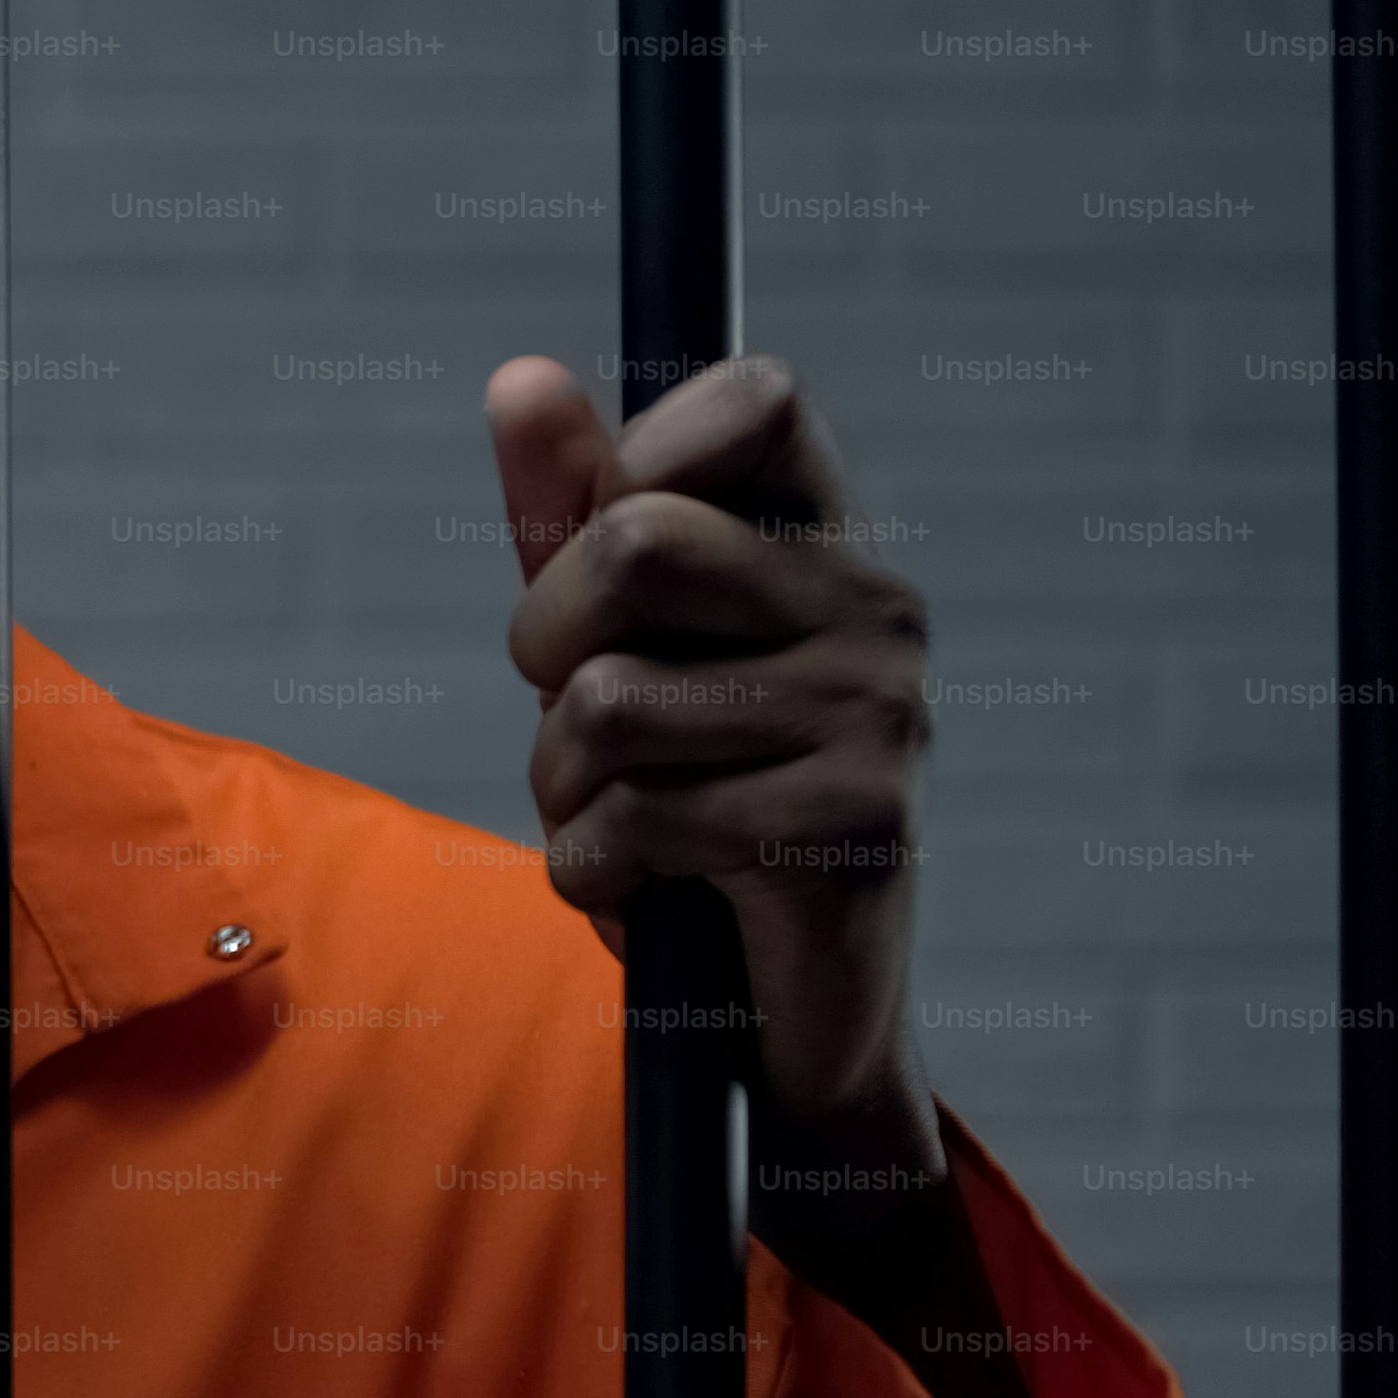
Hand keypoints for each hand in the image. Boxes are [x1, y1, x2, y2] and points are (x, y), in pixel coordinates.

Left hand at [486, 361, 1036, 1397]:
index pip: (760, 398)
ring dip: (562, 786)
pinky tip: (652, 891)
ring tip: (622, 821)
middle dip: (545, 646)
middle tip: (579, 724)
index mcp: (828, 544)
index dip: (636, 460)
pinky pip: (628, 820)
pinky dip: (591, 873)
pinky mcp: (848, 832)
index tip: (608, 566)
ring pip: (604, 701)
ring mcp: (877, 720)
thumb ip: (569, 515)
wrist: (774, 1020)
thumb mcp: (610, 648)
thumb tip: (520, 376)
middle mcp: (877, 612)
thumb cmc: (685, 804)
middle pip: (635, 541)